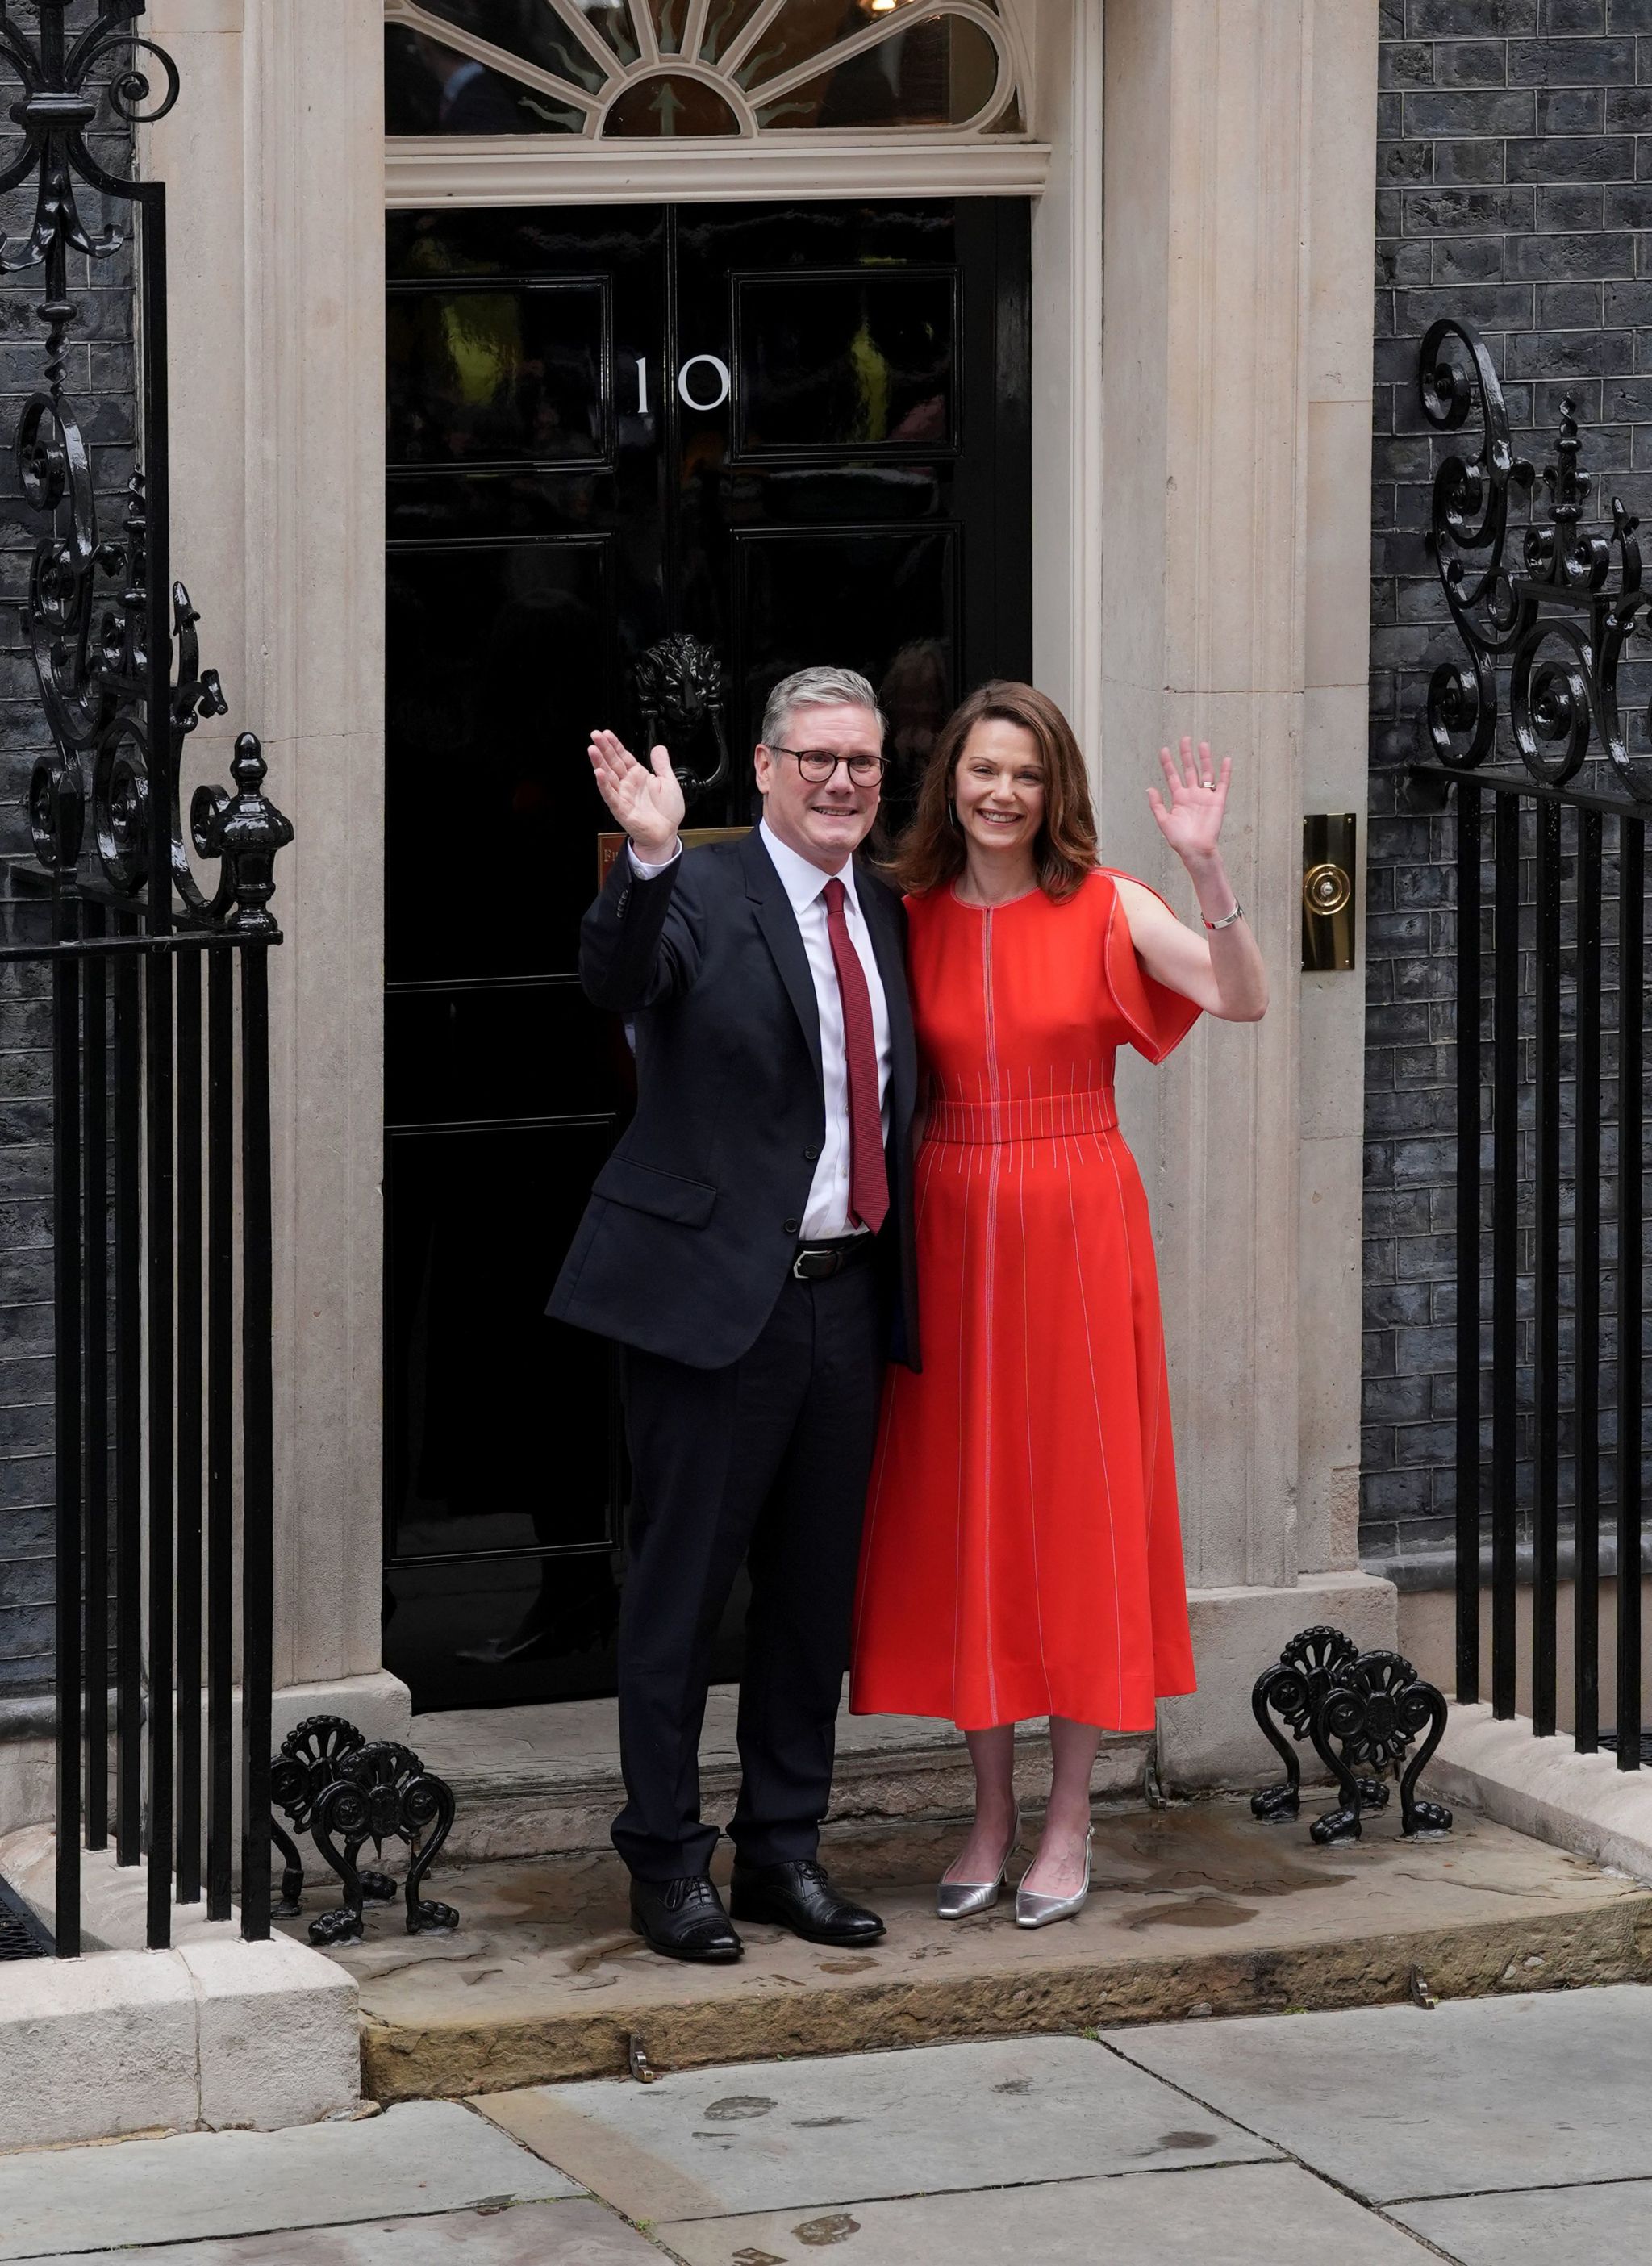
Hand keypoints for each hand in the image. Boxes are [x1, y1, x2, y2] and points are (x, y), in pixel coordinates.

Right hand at [587, 727, 684, 860]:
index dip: (615, 745)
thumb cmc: (667, 812)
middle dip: (603, 748)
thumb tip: (658, 748)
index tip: (607, 733)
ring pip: (608, 776)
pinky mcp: (622, 809)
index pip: (623, 756)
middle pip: (613, 763)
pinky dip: (604, 785)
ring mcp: (623, 796)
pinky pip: (611, 795)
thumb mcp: (669, 782)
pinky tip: (599, 773)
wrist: (667, 834)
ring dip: (599, 763)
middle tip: (595, 735)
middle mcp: (628, 784)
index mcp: (638, 776)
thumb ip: (662, 764)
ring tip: (592, 750)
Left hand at [1147, 737, 1229, 866]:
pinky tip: (1225, 760)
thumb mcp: (1163, 821)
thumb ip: (1157, 804)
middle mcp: (1192, 795)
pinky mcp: (1218, 801)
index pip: (1173, 776)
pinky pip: (1223, 784)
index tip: (1164, 750)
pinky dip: (1225, 772)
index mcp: (1179, 798)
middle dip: (1186, 755)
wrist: (1195, 850)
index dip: (1168, 763)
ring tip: (1201, 744)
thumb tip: (1149, 788)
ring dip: (1204, 759)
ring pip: (1205, 773)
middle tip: (1184, 739)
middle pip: (1190, 770)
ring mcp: (1205, 797)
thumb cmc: (1180, 839)